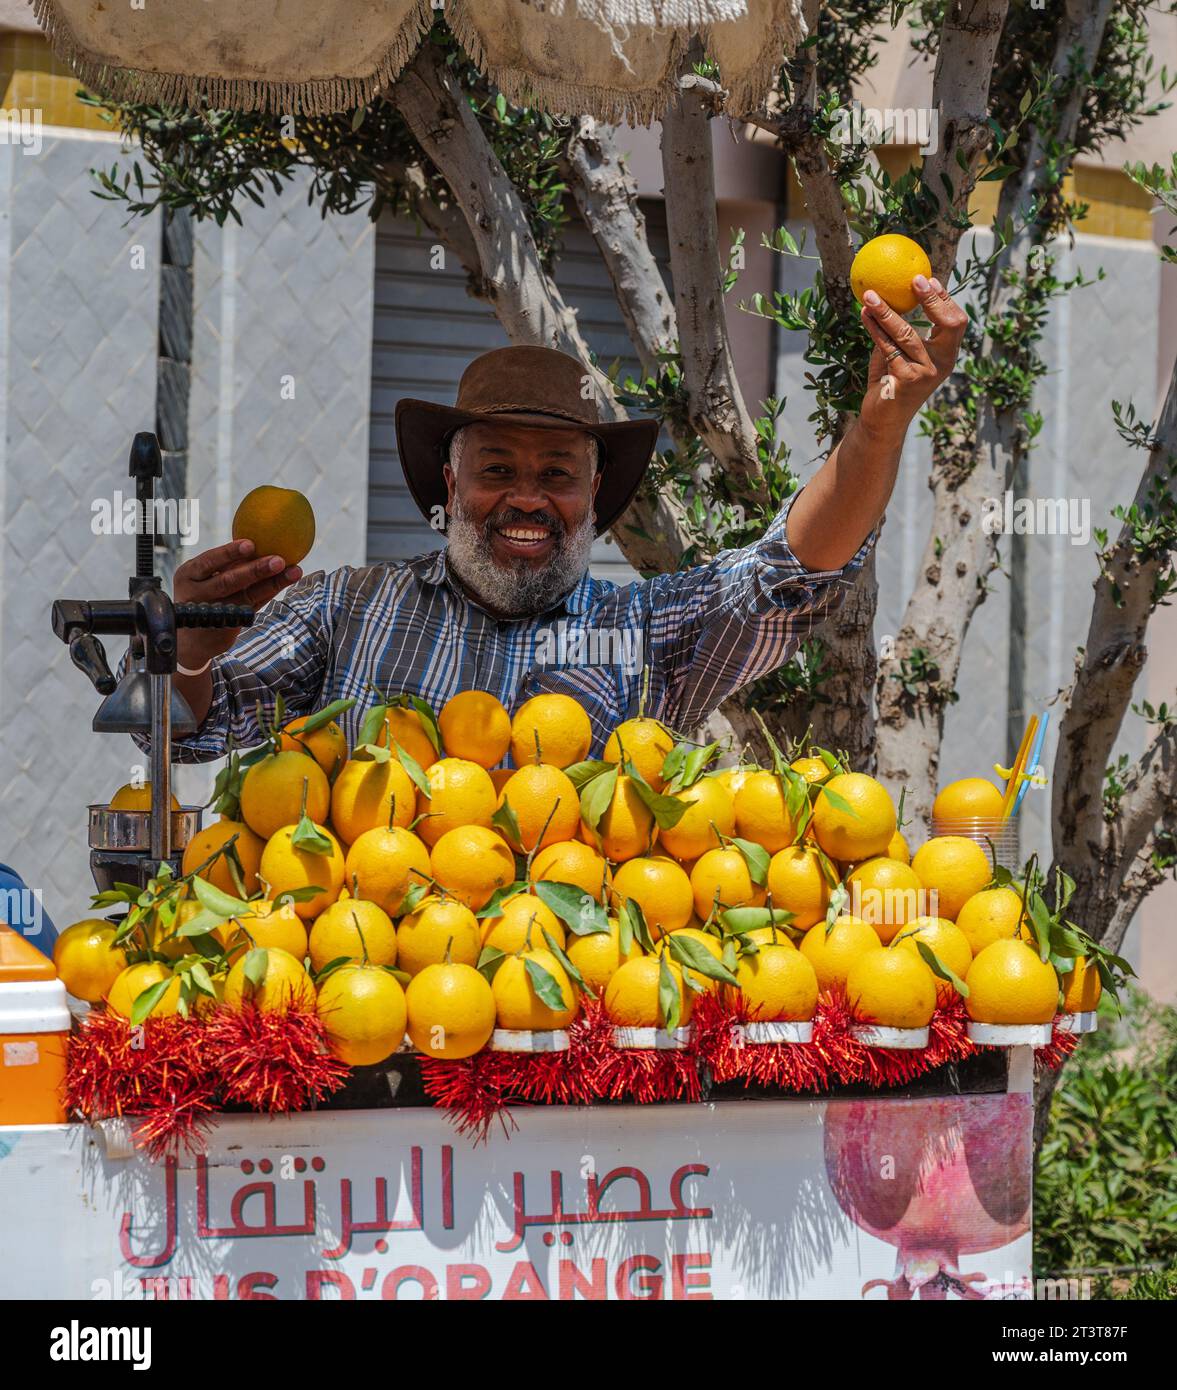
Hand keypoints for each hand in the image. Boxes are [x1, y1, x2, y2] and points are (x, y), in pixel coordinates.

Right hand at [173, 541, 301, 666]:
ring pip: (247, 596)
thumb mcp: (203, 577)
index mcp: (188, 574)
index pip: (208, 561)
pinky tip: (286, 582)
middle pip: (229, 582)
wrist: (192, 637)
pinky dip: (270, 592)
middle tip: (279, 560)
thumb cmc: (202, 594)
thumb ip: (224, 563)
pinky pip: (254, 605)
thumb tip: (258, 536)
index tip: (250, 544)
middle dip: (256, 570)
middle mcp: (198, 594)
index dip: (228, 553)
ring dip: (273, 583)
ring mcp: (214, 612)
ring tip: (294, 571)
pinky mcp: (229, 624)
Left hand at [857, 275, 966, 439]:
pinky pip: (888, 347)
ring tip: (871, 295)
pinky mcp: (906, 380)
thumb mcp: (900, 354)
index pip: (955, 321)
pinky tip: (864, 315)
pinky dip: (874, 329)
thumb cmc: (891, 383)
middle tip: (913, 280)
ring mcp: (926, 373)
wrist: (882, 421)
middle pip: (948, 324)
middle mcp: (943, 363)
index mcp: (947, 354)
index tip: (926, 278)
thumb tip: (892, 295)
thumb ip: (902, 331)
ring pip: (907, 333)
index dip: (943, 298)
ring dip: (887, 312)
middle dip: (932, 299)